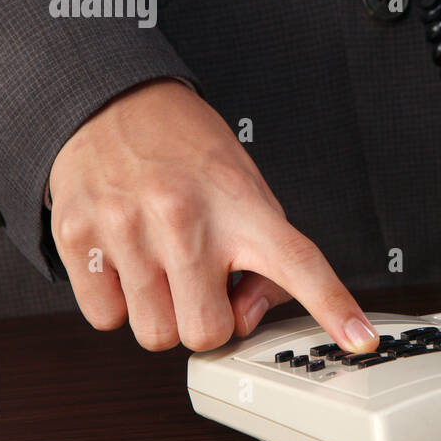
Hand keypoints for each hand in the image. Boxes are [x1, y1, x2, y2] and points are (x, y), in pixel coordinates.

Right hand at [48, 79, 377, 352]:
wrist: (109, 99)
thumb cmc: (185, 148)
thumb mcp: (243, 185)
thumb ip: (260, 254)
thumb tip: (245, 316)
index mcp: (240, 204)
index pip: (299, 263)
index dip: (334, 307)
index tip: (361, 341)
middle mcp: (185, 218)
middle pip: (208, 332)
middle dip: (208, 319)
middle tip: (202, 282)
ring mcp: (128, 230)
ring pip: (155, 335)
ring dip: (163, 313)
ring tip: (162, 266)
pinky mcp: (78, 239)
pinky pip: (106, 319)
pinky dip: (118, 302)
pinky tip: (126, 262)